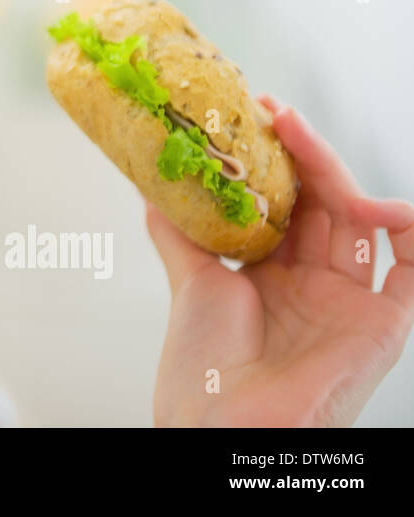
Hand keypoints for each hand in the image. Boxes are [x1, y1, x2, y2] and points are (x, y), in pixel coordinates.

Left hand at [147, 93, 413, 425]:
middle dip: (303, 154)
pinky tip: (376, 201)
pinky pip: (410, 270)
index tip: (256, 115)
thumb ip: (177, 231)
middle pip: (324, 203)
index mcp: (274, 275)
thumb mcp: (189, 282)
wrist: (217, 424)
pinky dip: (405, 229)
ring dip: (337, 174)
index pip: (289, 203)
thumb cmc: (200, 367)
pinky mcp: (381, 326)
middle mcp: (316, 284)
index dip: (278, 160)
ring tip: (298, 137)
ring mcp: (349, 302)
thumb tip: (151, 181)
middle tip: (274, 113)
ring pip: (360, 220)